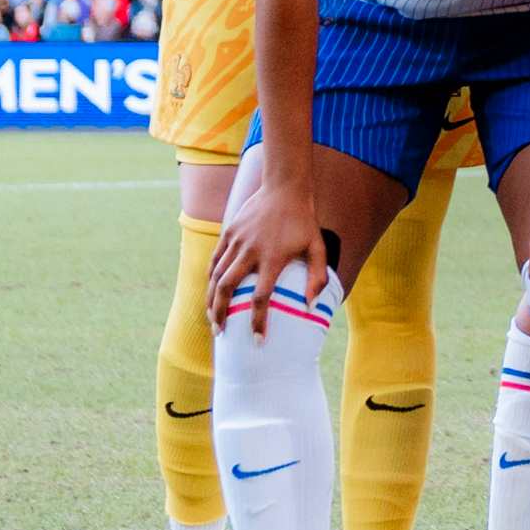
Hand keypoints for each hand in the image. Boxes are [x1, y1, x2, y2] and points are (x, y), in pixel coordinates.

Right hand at [203, 164, 338, 333]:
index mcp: (272, 258)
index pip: (260, 297)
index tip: (257, 341)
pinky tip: (212, 293)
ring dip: (211, 300)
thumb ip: (318, 278)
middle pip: (227, 289)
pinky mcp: (228, 233)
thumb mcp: (318, 247)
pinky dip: (210, 279)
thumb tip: (310, 307)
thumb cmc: (304, 222)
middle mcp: (250, 251)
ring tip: (212, 318)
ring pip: (216, 276)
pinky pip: (214, 261)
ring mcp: (236, 241)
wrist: (284, 188)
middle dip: (221, 314)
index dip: (257, 322)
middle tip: (221, 334)